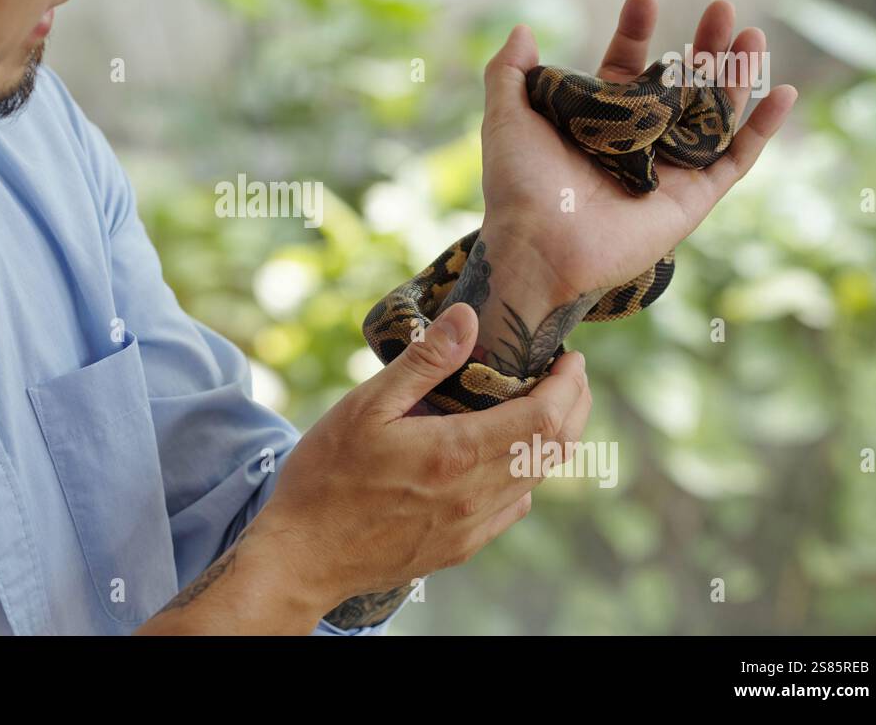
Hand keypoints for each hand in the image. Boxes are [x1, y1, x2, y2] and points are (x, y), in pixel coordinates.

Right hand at [249, 302, 591, 609]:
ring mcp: (470, 527)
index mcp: (457, 454)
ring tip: (541, 408)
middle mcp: (475, 495)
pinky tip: (502, 458)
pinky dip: (523, 476)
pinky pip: (511, 509)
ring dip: (551, 441)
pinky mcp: (459, 548)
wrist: (302, 557)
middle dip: (573, 408)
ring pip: (536, 481)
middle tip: (567, 376)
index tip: (570, 359)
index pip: (544, 418)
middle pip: (554, 450)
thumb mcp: (367, 406)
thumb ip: (424, 362)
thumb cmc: (326, 476)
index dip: (569, 386)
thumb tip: (469, 318)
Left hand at [479, 0, 797, 301]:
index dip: (635, 30)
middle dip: (702, 44)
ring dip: (736, 73)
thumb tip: (522, 28)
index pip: (625, 66)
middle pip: (680, 84)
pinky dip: (762, 130)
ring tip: (752, 33)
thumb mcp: (505, 118)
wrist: (539, 244)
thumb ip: (508, 72)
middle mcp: (636, 142)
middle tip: (721, 7)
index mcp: (595, 120)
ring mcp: (668, 169)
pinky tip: (782, 92)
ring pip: (714, 114)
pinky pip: (736, 160)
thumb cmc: (518, 184)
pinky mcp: (693, 199)